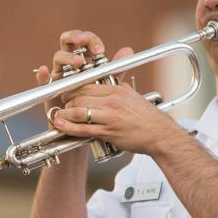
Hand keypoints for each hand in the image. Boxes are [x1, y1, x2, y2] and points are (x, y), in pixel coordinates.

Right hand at [35, 30, 114, 125]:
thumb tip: (128, 50)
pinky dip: (41, 75)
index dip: (91, 40)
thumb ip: (115, 69)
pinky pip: (43, 81)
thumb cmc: (96, 103)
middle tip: (84, 42)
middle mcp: (69, 63)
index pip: (84, 41)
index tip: (100, 50)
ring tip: (78, 62)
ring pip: (57, 58)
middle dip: (75, 38)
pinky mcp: (49, 90)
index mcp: (84, 59)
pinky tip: (44, 70)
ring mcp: (58, 75)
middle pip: (68, 41)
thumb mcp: (108, 85)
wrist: (87, 125)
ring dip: (67, 57)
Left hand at [51, 72, 178, 156]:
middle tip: (61, 106)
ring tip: (58, 117)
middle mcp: (111, 101)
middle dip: (65, 102)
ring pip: (77, 111)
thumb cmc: (147, 117)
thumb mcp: (131, 95)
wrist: (159, 134)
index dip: (71, 89)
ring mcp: (109, 116)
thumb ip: (118, 87)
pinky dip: (69, 127)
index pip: (86, 85)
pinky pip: (83, 129)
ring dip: (63, 114)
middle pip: (78, 97)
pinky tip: (61, 126)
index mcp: (116, 89)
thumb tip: (108, 83)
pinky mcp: (108, 132)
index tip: (65, 93)